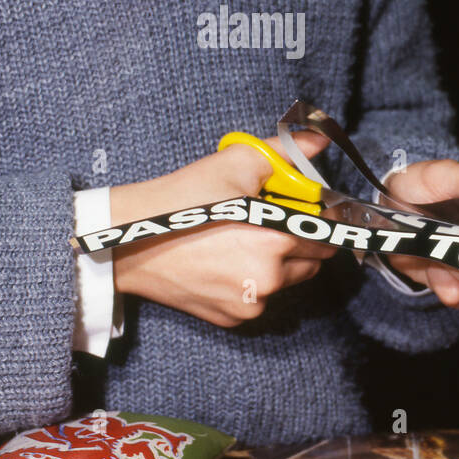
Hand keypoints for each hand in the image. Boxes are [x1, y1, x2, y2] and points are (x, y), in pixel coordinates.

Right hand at [108, 130, 339, 327]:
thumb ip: (287, 153)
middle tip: (268, 220)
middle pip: (311, 261)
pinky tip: (226, 261)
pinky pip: (258, 299)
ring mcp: (249, 305)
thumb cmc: (184, 198)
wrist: (132, 240)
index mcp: (276, 242)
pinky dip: (252, 283)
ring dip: (278, 263)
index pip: (326, 236)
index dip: (319, 218)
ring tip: (242, 239)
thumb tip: (320, 139)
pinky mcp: (231, 319)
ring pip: (286, 282)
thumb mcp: (237, 162)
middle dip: (299, 240)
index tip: (303, 208)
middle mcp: (268, 281)